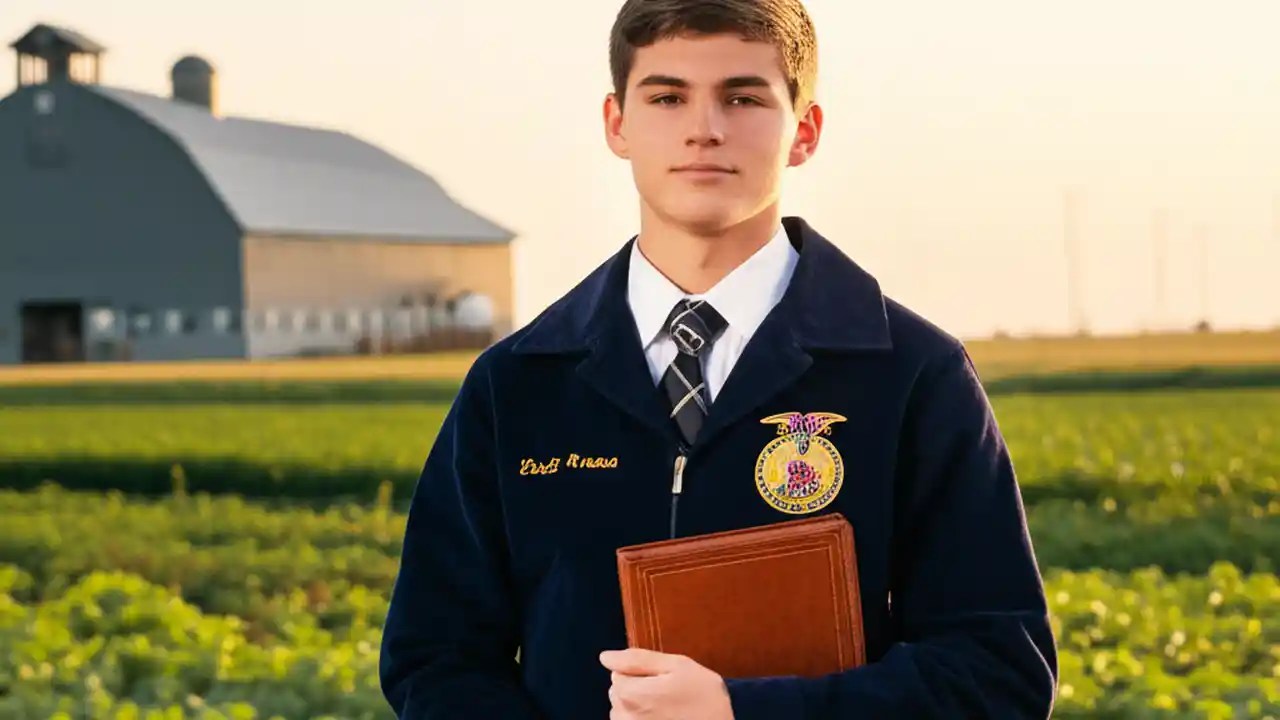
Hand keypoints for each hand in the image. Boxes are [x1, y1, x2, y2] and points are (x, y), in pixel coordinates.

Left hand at [599, 648, 734, 719]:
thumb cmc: (704, 696)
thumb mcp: (677, 666)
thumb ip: (638, 659)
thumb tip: (605, 657)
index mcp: (631, 694)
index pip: (616, 673)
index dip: (639, 672)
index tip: (662, 678)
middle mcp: (624, 717)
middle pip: (617, 693)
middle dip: (636, 689)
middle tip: (667, 693)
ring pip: (622, 711)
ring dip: (638, 707)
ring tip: (665, 710)